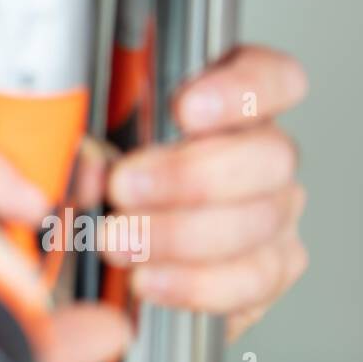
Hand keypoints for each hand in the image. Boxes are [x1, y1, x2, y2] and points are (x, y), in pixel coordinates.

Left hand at [99, 45, 308, 341]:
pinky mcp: (269, 271)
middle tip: (123, 188)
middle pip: (270, 157)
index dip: (242, 89)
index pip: (276, 78)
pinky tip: (147, 279)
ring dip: (180, 235)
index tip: (184, 109)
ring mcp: (275, 213)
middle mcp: (264, 155)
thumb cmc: (101, 179)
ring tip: (118, 241)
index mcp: (230, 103)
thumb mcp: (86, 149)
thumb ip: (90, 145)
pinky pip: (251, 281)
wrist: (103, 246)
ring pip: (259, 221)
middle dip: (190, 176)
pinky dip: (194, 284)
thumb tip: (90, 164)